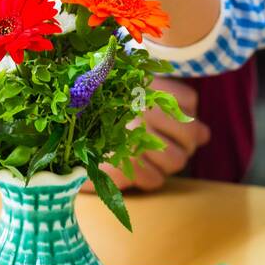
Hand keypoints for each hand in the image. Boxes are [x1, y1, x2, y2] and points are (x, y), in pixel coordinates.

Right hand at [86, 77, 210, 192]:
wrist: (59, 126)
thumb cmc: (96, 108)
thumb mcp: (132, 97)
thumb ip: (172, 109)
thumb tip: (205, 135)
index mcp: (144, 85)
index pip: (188, 102)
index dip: (186, 118)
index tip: (172, 123)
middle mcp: (143, 109)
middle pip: (190, 134)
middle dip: (183, 145)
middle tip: (165, 147)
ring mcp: (133, 138)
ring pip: (176, 160)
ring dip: (167, 163)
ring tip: (150, 157)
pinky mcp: (122, 165)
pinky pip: (154, 179)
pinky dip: (150, 178)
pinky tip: (138, 170)